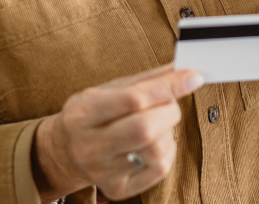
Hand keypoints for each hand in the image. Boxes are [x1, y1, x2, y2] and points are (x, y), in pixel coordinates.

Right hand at [32, 65, 203, 202]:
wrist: (65, 151)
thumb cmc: (94, 113)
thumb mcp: (110, 88)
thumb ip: (148, 79)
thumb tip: (184, 70)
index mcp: (83, 113)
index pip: (132, 99)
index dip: (167, 87)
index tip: (192, 78)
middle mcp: (89, 145)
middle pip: (145, 128)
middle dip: (169, 111)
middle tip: (169, 104)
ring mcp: (102, 171)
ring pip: (156, 150)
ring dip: (168, 132)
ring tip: (158, 124)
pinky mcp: (117, 189)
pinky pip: (159, 170)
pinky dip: (168, 151)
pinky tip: (156, 142)